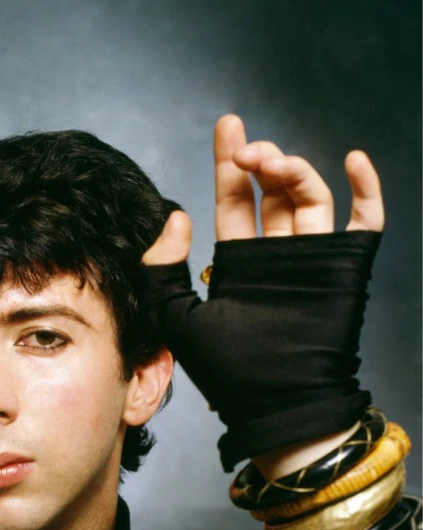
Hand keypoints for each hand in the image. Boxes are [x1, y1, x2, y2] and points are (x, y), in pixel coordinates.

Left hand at [138, 115, 381, 470]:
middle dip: (259, 160)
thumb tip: (173, 217)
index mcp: (238, 264)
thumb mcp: (178, 318)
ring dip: (293, 170)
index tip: (226, 126)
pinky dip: (366, 189)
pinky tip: (351, 160)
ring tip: (271, 160)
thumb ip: (164, 272)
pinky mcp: (346, 268)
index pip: (234, 202)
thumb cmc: (226, 371)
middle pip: (271, 193)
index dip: (229, 165)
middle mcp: (275, 256)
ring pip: (309, 198)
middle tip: (245, 146)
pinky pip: (365, 220)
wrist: (274, 403)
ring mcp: (312, 259)